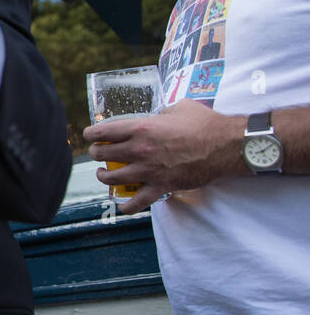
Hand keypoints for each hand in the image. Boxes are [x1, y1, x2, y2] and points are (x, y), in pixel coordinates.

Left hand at [83, 98, 245, 213]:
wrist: (226, 146)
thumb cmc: (205, 123)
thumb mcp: (178, 108)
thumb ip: (161, 113)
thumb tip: (158, 116)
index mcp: (141, 128)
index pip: (103, 131)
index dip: (91, 134)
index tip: (89, 135)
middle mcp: (139, 150)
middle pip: (103, 154)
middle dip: (96, 154)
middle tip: (98, 153)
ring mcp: (148, 170)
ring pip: (112, 178)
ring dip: (103, 177)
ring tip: (103, 174)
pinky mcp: (161, 187)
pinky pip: (137, 202)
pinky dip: (127, 206)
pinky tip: (122, 205)